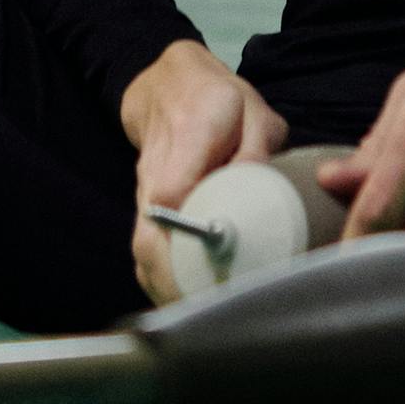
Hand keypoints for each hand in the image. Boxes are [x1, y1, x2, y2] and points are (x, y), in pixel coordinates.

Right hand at [119, 37, 289, 303]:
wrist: (168, 85)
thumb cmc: (219, 100)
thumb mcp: (252, 111)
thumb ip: (258, 148)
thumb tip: (260, 194)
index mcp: (189, 137)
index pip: (171, 195)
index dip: (189, 237)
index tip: (217, 269)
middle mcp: (157, 172)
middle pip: (149, 238)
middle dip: (176, 284)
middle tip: (214, 315)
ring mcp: (144, 194)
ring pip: (143, 251)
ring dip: (167, 289)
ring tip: (202, 318)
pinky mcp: (144, 210)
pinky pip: (146, 250)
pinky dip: (161, 280)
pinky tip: (188, 301)